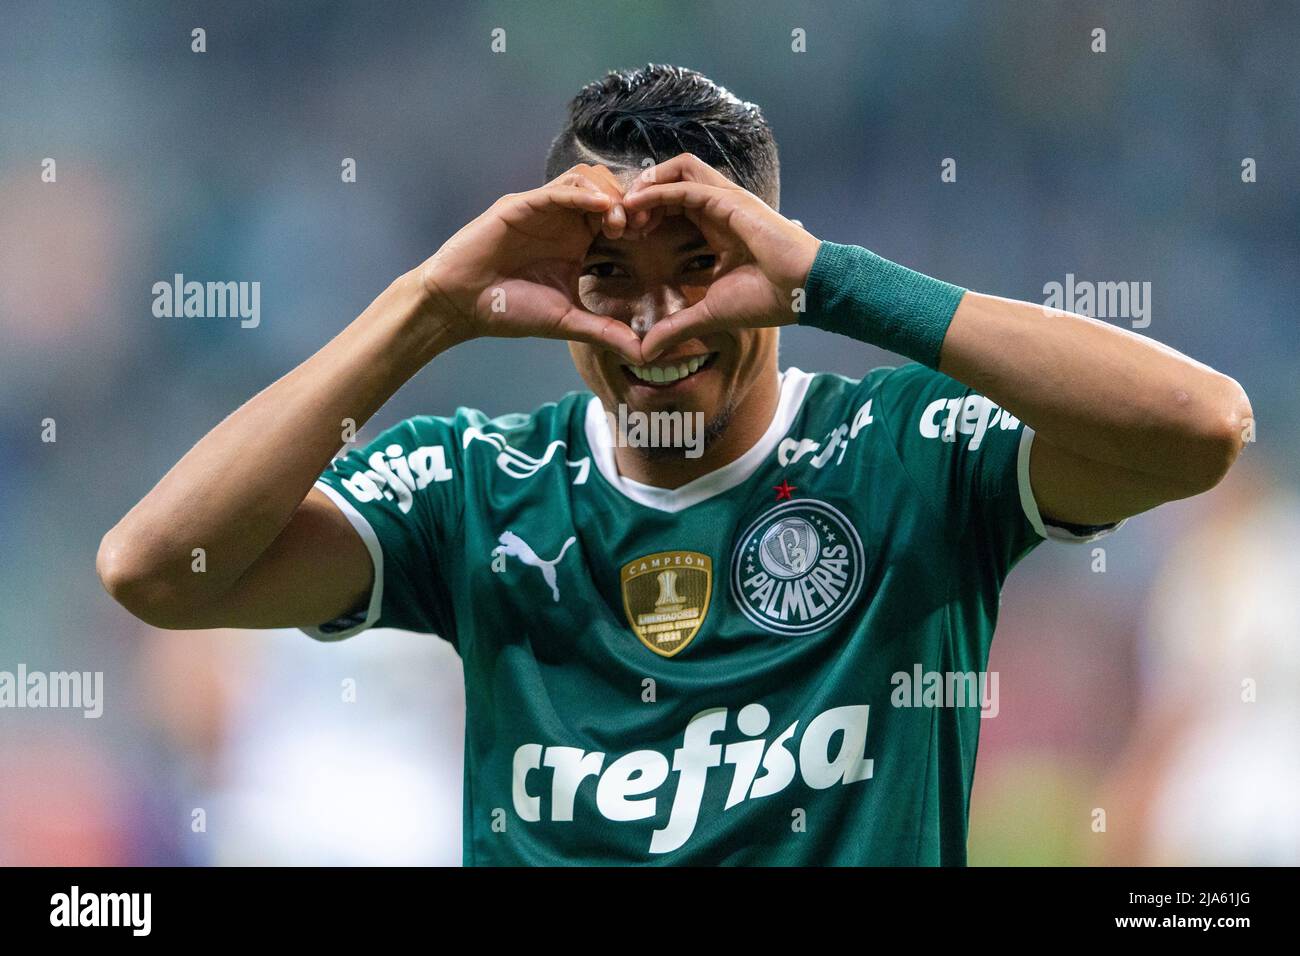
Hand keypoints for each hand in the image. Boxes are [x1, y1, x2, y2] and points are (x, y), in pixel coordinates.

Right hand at [416, 164, 643, 363]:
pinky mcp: (520, 206)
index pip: (616, 212)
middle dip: (630, 201)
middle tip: (643, 226)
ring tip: (619, 223)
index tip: (653, 235)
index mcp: (576, 238)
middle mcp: (562, 218)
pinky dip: (581, 194)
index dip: (638, 218)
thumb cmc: (509, 309)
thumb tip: (643, 353)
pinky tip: (601, 209)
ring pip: (585, 178)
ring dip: (608, 195)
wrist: (462, 306)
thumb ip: (604, 332)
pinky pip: (556, 190)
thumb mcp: (566, 321)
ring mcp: (542, 208)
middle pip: (607, 187)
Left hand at [620, 153, 821, 360]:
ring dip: (647, 184)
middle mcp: (720, 207)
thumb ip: (676, 328)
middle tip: (617, 219)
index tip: (623, 236)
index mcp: (717, 227)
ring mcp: (727, 200)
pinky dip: (658, 191)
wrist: (804, 292)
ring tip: (625, 207)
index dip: (646, 214)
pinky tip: (636, 205)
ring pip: (679, 170)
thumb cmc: (769, 299)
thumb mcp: (709, 314)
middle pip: (672, 180)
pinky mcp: (731, 201)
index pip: (674, 204)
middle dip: (641, 194)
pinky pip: (686, 186)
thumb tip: (647, 352)